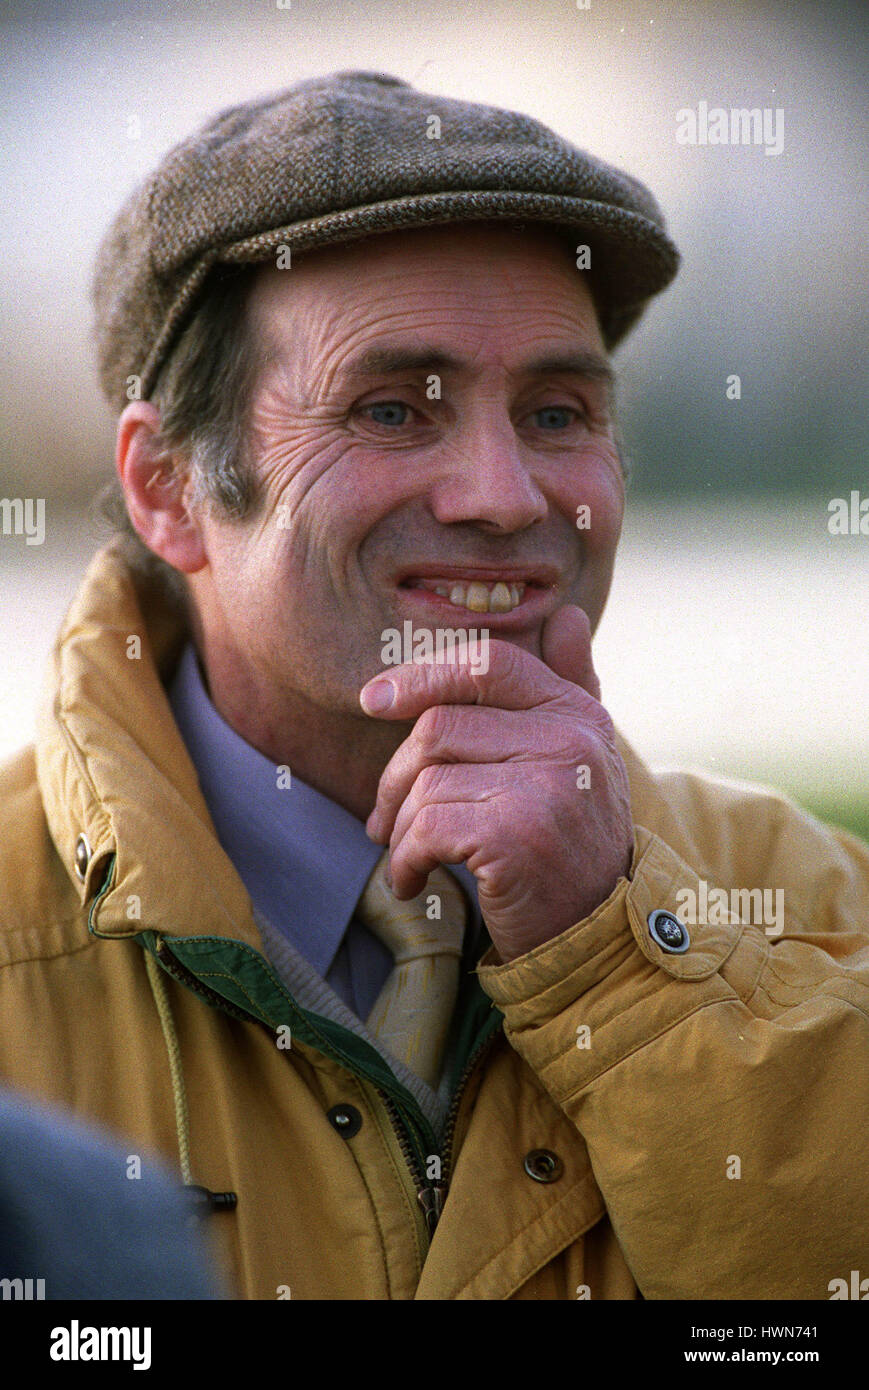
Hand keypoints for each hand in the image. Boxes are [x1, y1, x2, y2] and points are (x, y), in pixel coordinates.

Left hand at [360, 606, 633, 962]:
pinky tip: (414, 882)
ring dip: (401, 831)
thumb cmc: (572, 844)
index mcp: (577, 713)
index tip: (373, 701)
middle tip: (382, 819)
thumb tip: (564, 613)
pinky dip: (406, 861)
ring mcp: (547, 786)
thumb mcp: (580, 759)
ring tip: (409, 858)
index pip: (487, 664)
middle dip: (395, 778)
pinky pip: (427, 828)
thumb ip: (569, 685)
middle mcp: (570, 741)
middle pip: (438, 728)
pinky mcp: (518, 835)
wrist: (597, 936)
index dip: (422, 675)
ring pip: (426, 784)